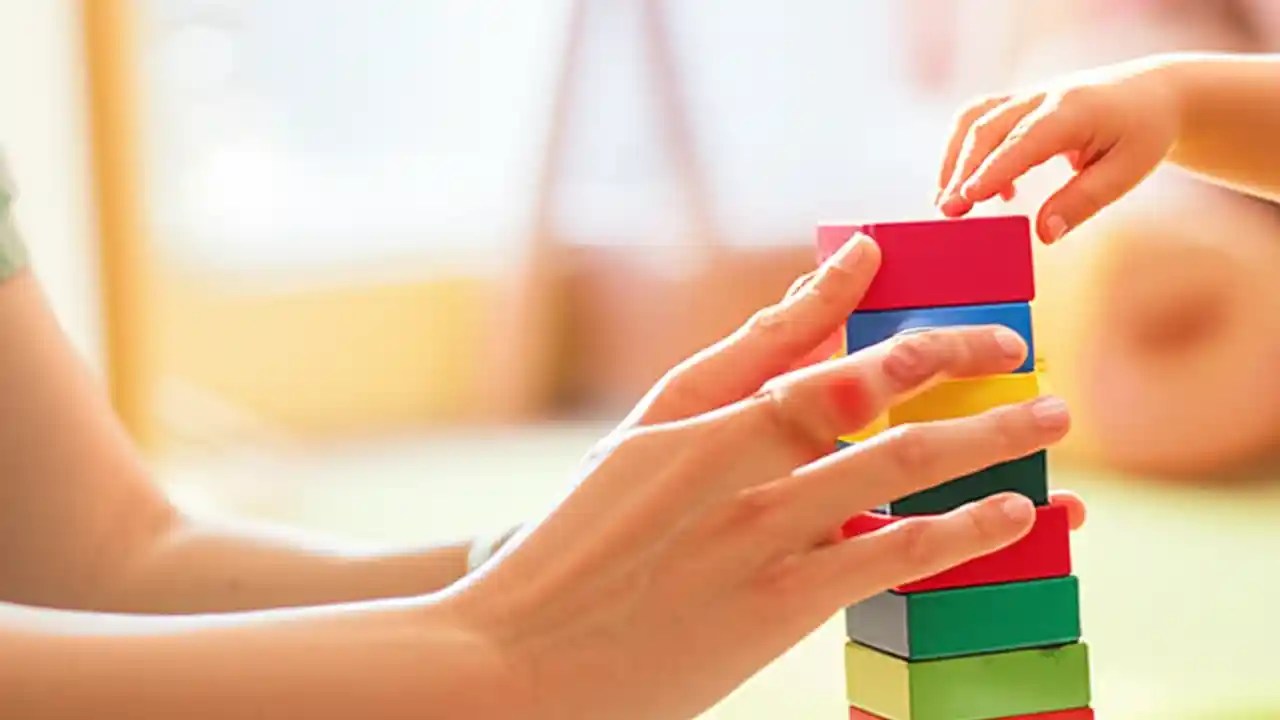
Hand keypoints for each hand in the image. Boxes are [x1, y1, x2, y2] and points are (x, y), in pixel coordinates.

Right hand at [445, 234, 1080, 719]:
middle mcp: (730, 460)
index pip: (794, 336)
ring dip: (986, 436)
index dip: (858, 298)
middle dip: (955, 356)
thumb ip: (717, 386)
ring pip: (898, 462)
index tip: (896, 262)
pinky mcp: (776, 605)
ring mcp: (757, 532)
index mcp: (689, 416)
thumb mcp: (632, 452)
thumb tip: (796, 327)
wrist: (517, 657)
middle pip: (869, 387)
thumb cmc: (569, 549)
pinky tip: (1012, 515)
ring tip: (1049, 424)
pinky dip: (958, 528)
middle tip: (1018, 347)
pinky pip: (890, 553)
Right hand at [935, 58, 1181, 243]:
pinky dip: (967, 152)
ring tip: (946, 199)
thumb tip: (1044, 234)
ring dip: (953, 158)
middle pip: (987, 128)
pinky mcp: (1018, 103)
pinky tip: (982, 192)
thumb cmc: (1143, 133)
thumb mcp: (1127, 172)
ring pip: (974, 119)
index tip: (967, 198)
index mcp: (1073, 110)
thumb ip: (1082, 201)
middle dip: (961, 170)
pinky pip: (979, 120)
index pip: (1023, 141)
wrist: (1154, 94)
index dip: (993, 170)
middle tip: (947, 212)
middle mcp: (1043, 97)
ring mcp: (1027, 96)